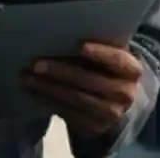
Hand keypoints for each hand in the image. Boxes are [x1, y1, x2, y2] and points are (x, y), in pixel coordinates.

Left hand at [22, 42, 142, 137]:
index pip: (118, 60)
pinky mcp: (93, 127)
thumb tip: (61, 32)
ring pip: (75, 99)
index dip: (101, 53)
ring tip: (27, 77)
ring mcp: (110, 114)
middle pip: (90, 81)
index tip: (80, 45)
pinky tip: (33, 90)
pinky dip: (47, 100)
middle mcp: (125, 94)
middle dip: (60, 72)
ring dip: (48, 88)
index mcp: (132, 70)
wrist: (114, 100)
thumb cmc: (105, 67)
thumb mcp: (108, 54)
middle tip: (36, 64)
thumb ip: (95, 45)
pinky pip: (67, 113)